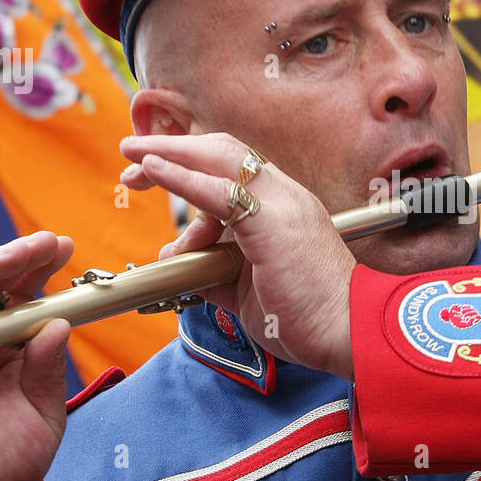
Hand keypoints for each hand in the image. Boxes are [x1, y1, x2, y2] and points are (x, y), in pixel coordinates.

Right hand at [0, 232, 74, 480]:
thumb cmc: (11, 458)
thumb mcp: (43, 411)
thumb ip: (47, 370)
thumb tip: (58, 325)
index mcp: (12, 347)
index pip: (25, 295)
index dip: (41, 269)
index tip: (66, 248)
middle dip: (20, 260)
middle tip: (48, 243)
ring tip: (15, 253)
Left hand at [120, 133, 355, 379]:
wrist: (349, 332)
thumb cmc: (308, 316)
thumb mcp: (248, 291)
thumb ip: (214, 271)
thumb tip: (182, 264)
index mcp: (283, 207)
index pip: (232, 167)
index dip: (188, 162)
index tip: (151, 173)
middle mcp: (285, 196)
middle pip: (221, 151)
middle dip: (172, 149)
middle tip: (131, 154)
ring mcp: (282, 204)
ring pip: (219, 158)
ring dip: (169, 157)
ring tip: (134, 166)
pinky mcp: (273, 222)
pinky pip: (220, 192)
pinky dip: (182, 178)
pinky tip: (153, 170)